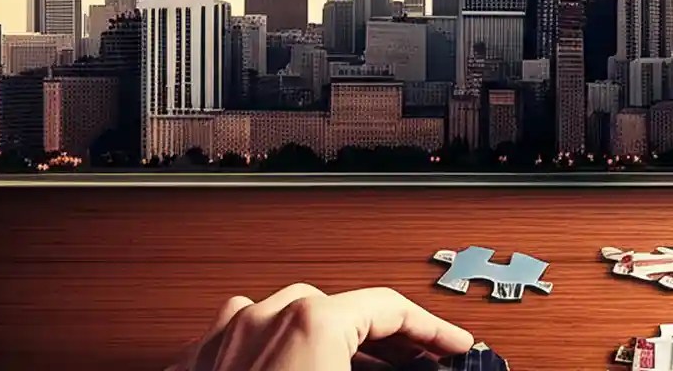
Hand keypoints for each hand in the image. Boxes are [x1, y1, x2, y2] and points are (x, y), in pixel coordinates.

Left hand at [167, 283, 474, 370]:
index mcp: (310, 323)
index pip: (390, 308)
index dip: (431, 330)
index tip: (452, 346)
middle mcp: (260, 320)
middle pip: (340, 310)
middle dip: (383, 340)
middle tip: (416, 364)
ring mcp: (221, 344)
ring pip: (286, 319)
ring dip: (328, 342)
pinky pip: (242, 346)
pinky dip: (276, 356)